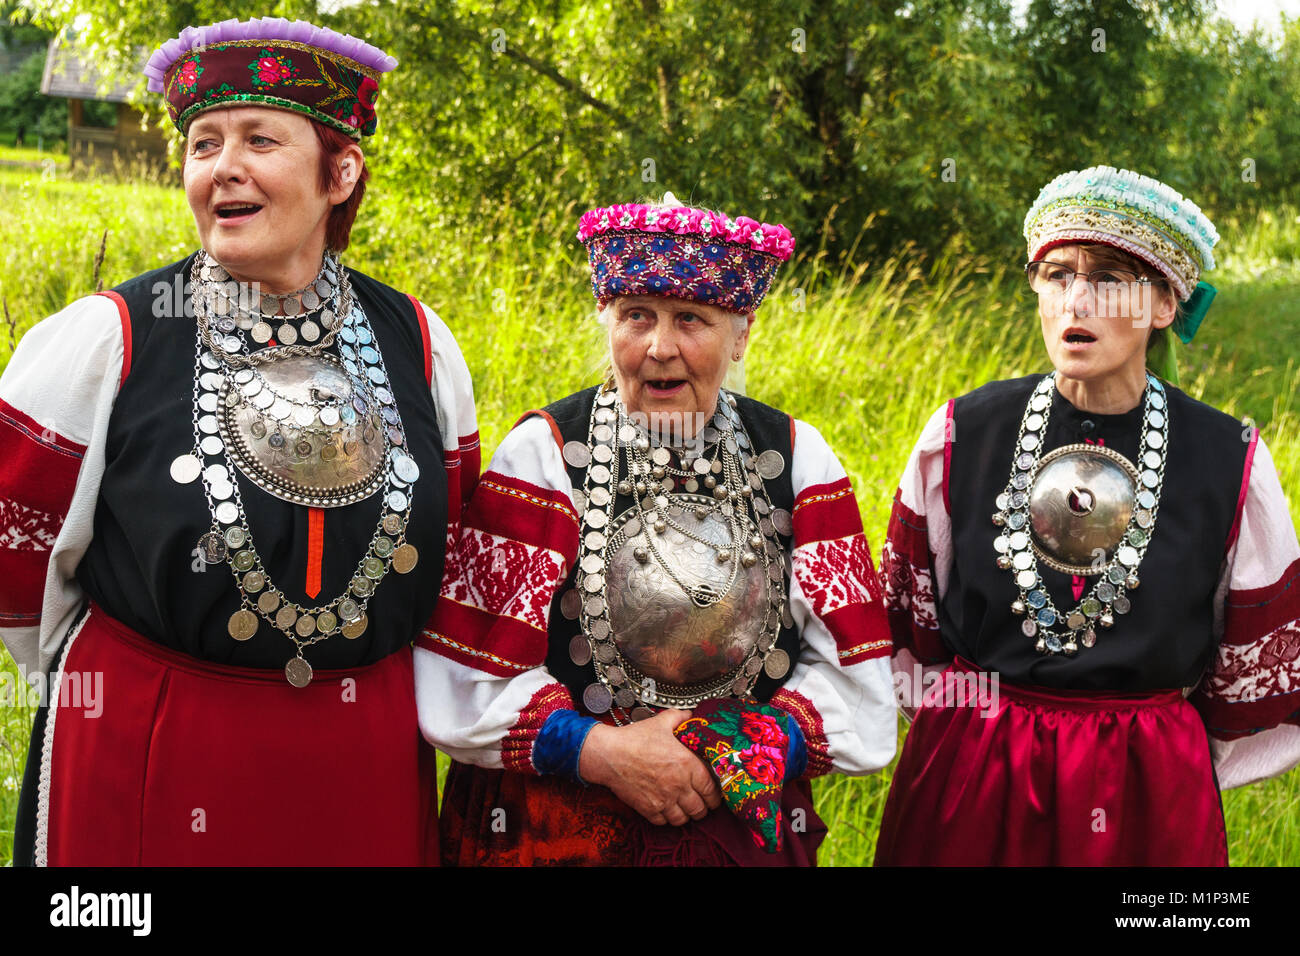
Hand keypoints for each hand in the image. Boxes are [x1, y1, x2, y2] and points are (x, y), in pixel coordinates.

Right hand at [577, 708, 722, 825]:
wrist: (609, 754)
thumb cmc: (634, 739)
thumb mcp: (662, 721)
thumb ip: (682, 717)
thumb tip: (693, 715)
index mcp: (687, 764)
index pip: (712, 789)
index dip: (716, 794)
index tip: (714, 793)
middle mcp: (678, 785)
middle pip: (700, 808)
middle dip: (703, 806)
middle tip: (702, 802)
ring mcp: (664, 800)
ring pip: (684, 819)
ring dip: (687, 814)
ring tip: (686, 807)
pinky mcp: (649, 809)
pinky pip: (665, 822)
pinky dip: (668, 818)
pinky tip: (667, 809)